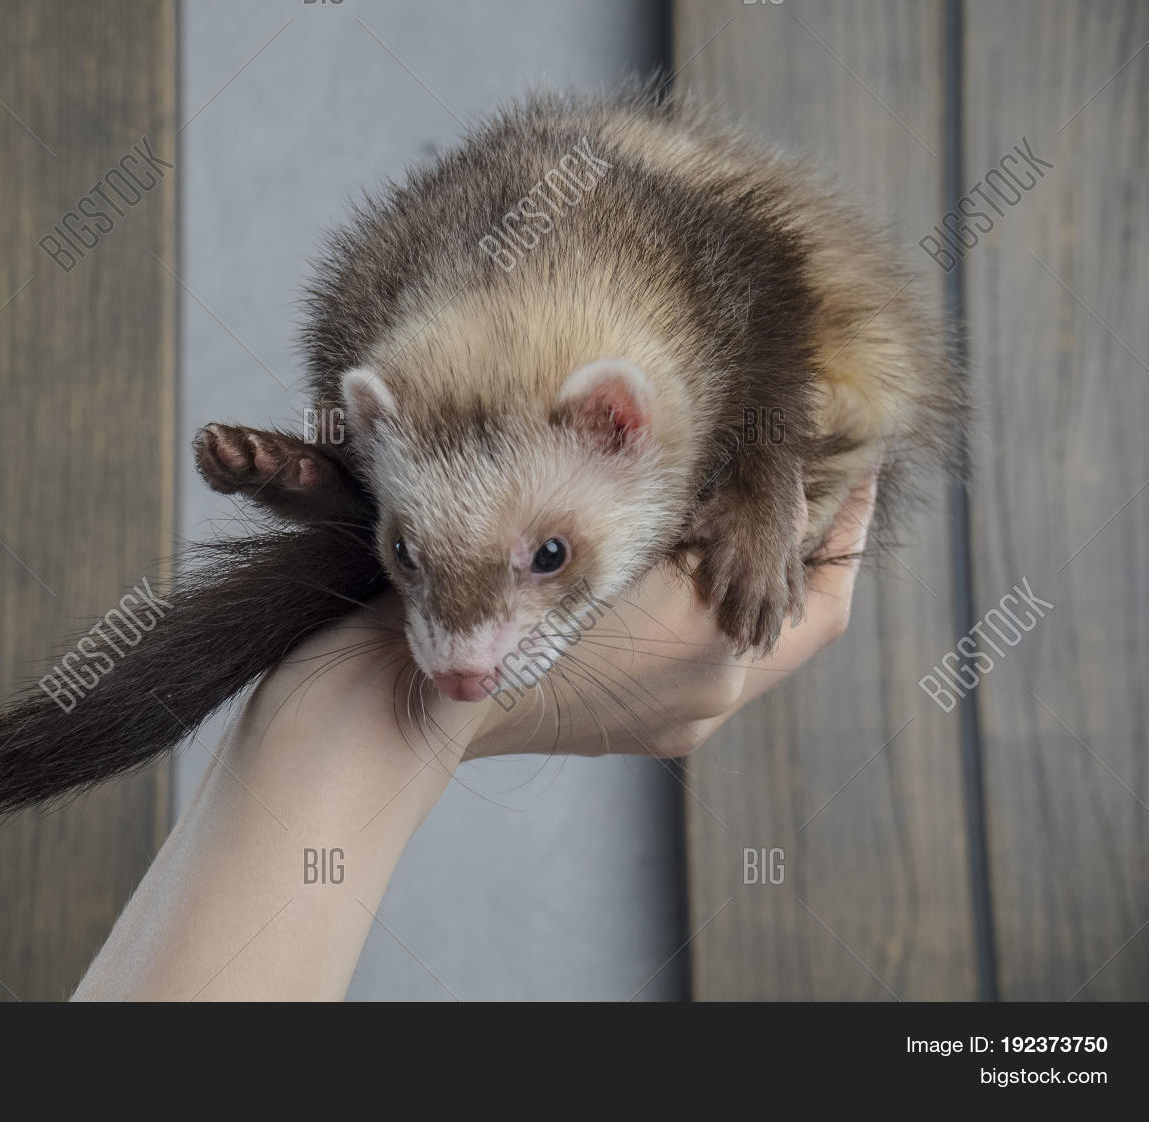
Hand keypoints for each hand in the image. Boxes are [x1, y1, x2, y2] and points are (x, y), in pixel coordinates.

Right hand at [466, 472, 877, 757]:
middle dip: (809, 549)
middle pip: (797, 615)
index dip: (844, 514)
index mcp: (707, 646)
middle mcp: (709, 694)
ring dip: (758, 582)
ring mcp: (677, 721)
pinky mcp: (642, 730)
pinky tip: (680, 569)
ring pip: (752, 640)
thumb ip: (681, 502)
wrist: (410, 708)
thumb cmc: (483, 609)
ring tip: (747, 516)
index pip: (815, 576)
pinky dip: (715, 614)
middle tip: (815, 482)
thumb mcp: (589, 531)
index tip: (858, 460)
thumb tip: (746, 471)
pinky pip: (709, 664)